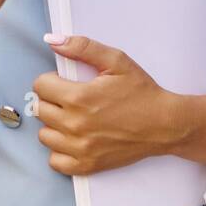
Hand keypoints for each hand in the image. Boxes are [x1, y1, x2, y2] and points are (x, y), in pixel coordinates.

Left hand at [31, 34, 180, 175]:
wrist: (165, 125)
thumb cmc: (142, 92)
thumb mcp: (116, 61)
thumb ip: (83, 47)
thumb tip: (52, 40)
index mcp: (79, 97)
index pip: (40, 86)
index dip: (51, 79)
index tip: (65, 82)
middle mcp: (75, 125)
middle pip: (40, 109)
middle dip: (52, 100)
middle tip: (71, 98)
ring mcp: (80, 148)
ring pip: (44, 135)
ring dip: (53, 125)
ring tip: (72, 117)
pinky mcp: (87, 165)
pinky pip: (55, 161)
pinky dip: (60, 150)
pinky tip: (73, 139)